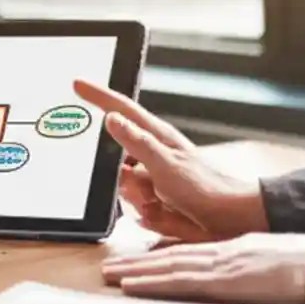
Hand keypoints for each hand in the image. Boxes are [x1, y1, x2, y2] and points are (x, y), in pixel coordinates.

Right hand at [74, 80, 267, 240]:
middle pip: (113, 160)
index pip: (119, 109)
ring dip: (137, 199)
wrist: (227, 221)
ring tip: (162, 202)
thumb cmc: (204, 188)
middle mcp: (150, 154)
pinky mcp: (154, 199)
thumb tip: (112, 118)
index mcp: (154, 136)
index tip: (77, 83)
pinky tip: (164, 213)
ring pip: (120, 187)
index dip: (97, 96)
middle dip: (123, 179)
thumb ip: (136, 142)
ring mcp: (151, 178)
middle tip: (147, 188)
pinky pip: (132, 207)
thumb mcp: (165, 164)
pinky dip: (146, 214)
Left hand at [101, 231, 304, 303]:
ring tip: (111, 274)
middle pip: (174, 257)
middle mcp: (227, 253)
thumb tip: (255, 282)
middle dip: (141, 264)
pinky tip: (133, 285)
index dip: (165, 259)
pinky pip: (182, 280)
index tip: (142, 263)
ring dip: (137, 271)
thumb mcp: (282, 269)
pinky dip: (154, 281)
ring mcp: (226, 264)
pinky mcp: (227, 278)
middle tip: (111, 267)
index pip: (194, 255)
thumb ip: (261, 274)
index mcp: (240, 252)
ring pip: (170, 266)